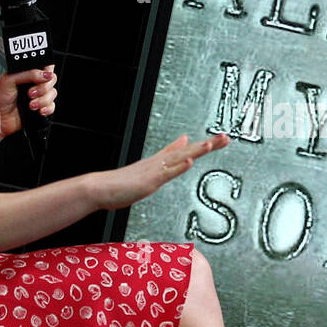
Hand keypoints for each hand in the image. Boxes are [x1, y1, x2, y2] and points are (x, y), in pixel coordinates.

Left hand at [0, 65, 56, 135]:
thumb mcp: (10, 79)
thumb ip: (29, 74)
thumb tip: (46, 74)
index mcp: (26, 72)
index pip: (44, 66)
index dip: (47, 71)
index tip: (42, 77)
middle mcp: (33, 83)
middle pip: (51, 80)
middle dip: (43, 88)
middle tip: (30, 93)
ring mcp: (38, 95)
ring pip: (53, 93)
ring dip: (43, 100)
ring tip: (30, 105)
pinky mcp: (41, 107)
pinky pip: (52, 106)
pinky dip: (47, 108)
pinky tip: (38, 110)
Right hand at [86, 133, 229, 210]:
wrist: (99, 189)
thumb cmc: (121, 184)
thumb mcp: (146, 172)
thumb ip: (160, 161)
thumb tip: (170, 152)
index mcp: (159, 163)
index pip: (185, 150)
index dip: (203, 145)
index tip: (220, 138)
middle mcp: (159, 163)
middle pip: (188, 151)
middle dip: (208, 145)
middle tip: (226, 138)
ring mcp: (154, 171)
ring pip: (179, 158)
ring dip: (195, 151)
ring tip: (211, 143)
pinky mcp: (149, 181)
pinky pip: (166, 173)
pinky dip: (178, 167)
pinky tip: (189, 162)